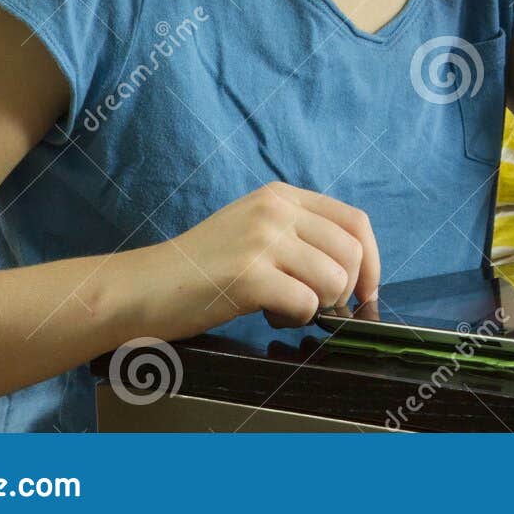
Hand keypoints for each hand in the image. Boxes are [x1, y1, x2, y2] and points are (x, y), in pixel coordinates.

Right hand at [146, 182, 380, 339]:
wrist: (141, 287)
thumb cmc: (200, 268)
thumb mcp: (254, 230)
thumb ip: (299, 235)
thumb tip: (356, 268)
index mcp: (281, 195)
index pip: (356, 221)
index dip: (372, 262)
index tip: (365, 291)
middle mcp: (276, 209)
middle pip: (352, 253)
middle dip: (344, 291)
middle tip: (311, 305)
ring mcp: (262, 240)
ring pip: (334, 280)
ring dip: (315, 306)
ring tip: (279, 306)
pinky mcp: (248, 275)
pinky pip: (306, 304)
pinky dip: (293, 318)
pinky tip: (264, 313)